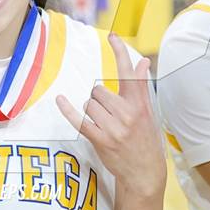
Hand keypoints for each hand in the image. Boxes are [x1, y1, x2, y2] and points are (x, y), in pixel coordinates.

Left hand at [56, 33, 165, 198]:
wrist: (145, 173)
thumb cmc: (145, 140)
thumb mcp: (148, 113)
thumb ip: (141, 87)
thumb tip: (143, 61)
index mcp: (139, 104)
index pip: (129, 73)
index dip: (121, 52)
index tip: (113, 36)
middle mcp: (127, 114)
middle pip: (99, 91)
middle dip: (98, 99)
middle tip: (108, 114)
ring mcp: (114, 128)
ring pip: (89, 104)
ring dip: (91, 111)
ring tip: (103, 124)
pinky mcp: (101, 140)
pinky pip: (80, 120)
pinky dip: (68, 110)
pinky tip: (60, 100)